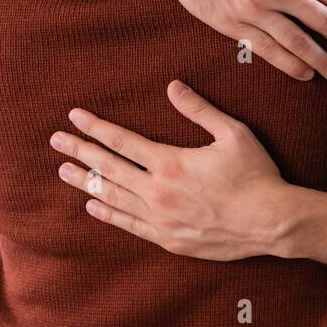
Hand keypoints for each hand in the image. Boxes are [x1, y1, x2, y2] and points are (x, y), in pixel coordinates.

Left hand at [50, 80, 297, 261]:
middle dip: (81, 151)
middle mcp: (158, 191)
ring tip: (64, 171)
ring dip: (86, 182)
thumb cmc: (256, 174)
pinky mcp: (168, 239)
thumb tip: (173, 86)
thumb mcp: (233, 133)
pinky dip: (107, 214)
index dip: (96, 127)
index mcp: (170, 162)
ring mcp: (160, 218)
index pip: (122, 140)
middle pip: (108, 167)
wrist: (270, 222)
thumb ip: (199, 109)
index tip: (75, 117)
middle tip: (56, 141)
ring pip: (112, 197)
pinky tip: (92, 206)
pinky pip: (128, 225)